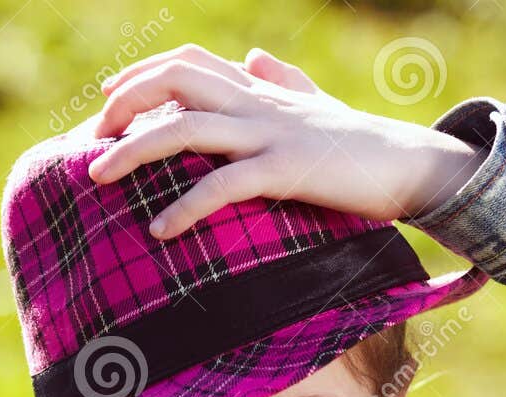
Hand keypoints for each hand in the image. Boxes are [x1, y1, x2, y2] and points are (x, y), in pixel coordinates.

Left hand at [88, 42, 448, 237]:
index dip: (142, 76)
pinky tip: (159, 229)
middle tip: (93, 139)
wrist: (412, 167)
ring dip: (134, 151)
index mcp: (261, 90)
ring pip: (187, 127)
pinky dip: (185, 207)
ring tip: (98, 178)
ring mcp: (272, 135)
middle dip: (124, 104)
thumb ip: (284, 82)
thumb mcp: (317, 110)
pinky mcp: (287, 172)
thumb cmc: (364, 148)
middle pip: (176, 80)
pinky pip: (223, 186)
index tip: (106, 103)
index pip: (189, 63)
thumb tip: (257, 58)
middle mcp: (259, 103)